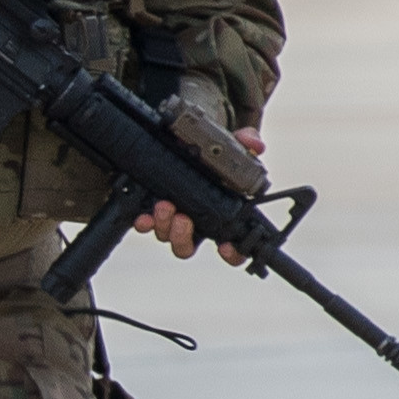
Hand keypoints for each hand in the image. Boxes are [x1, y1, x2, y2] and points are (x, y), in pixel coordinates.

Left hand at [137, 128, 262, 259]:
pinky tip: (143, 216)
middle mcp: (195, 224)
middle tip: (183, 218)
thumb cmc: (213, 158)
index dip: (232, 254)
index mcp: (220, 217)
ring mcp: (171, 219)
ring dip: (164, 225)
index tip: (225, 247)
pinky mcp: (151, 210)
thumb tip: (255, 145)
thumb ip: (245, 145)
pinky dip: (144, 222)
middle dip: (182, 236)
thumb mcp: (231, 149)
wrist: (185, 147)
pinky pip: (146, 224)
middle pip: (188, 247)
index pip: (233, 249)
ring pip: (166, 236)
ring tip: (164, 205)